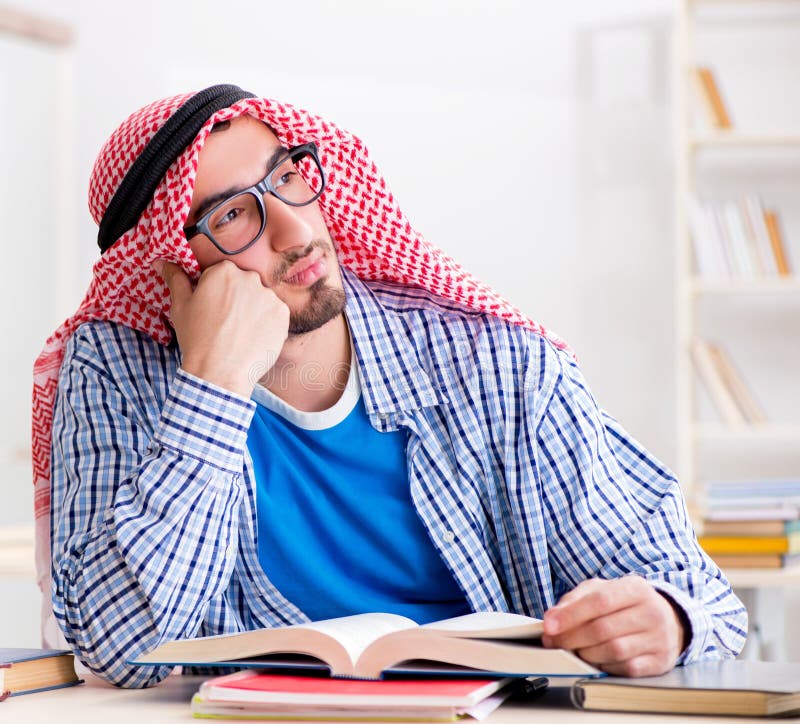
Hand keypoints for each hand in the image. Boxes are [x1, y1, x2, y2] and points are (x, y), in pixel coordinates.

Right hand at [156, 260, 288, 396]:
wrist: (220, 372)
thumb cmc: (197, 339)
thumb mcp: (180, 306)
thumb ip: (175, 278)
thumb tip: (162, 262)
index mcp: (224, 270)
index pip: (222, 274)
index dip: (215, 292)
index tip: (212, 308)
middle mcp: (251, 278)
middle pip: (243, 285)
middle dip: (236, 299)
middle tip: (225, 323)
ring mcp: (270, 296)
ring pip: (260, 300)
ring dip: (253, 311)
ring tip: (239, 333)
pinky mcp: (283, 315)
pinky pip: (275, 315)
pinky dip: (267, 324)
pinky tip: (253, 338)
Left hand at [541, 576, 687, 676]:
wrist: (667, 620)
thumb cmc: (625, 604)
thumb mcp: (602, 590)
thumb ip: (575, 600)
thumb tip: (551, 619)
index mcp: (635, 589)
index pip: (599, 601)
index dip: (571, 615)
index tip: (549, 625)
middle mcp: (651, 612)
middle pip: (603, 629)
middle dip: (571, 638)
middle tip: (553, 642)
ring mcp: (659, 639)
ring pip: (614, 651)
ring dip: (586, 653)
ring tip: (574, 649)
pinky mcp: (660, 662)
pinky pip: (626, 669)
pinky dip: (605, 666)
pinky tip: (596, 660)